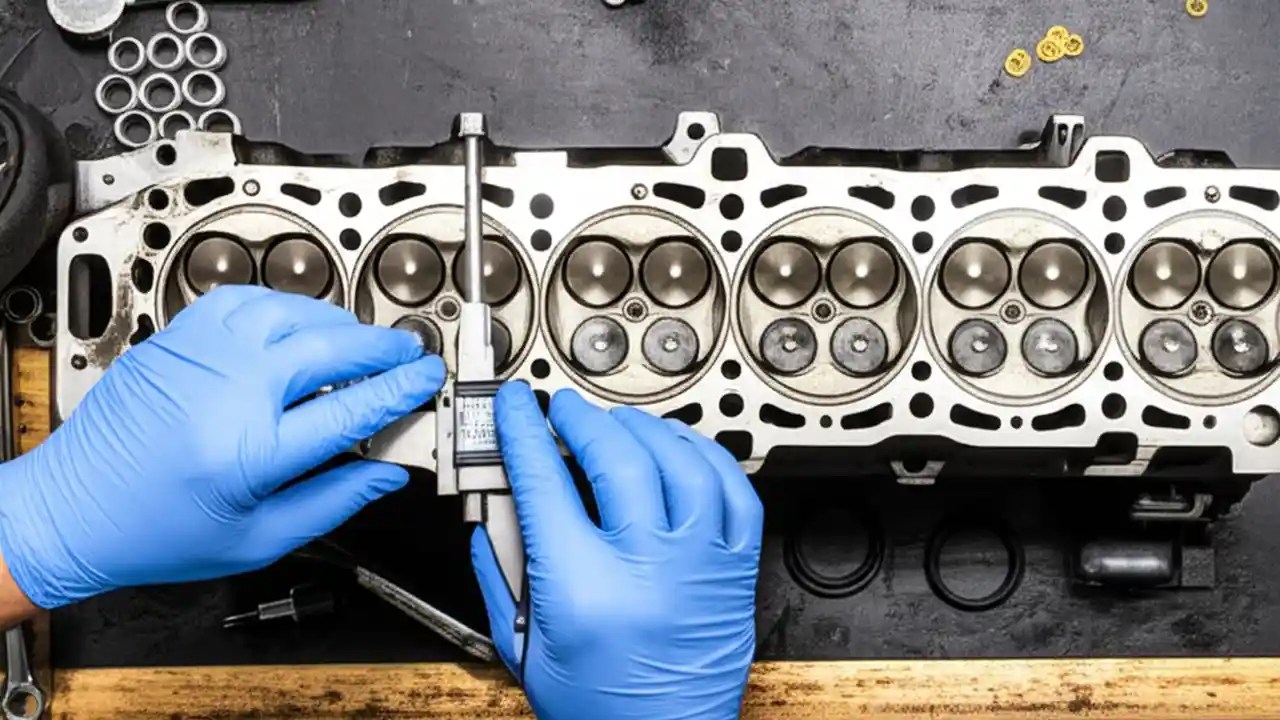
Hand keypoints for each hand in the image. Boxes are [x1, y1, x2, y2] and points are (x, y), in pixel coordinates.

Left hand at [0, 286, 444, 608]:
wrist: (73, 511)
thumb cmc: (157, 532)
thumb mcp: (259, 540)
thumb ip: (333, 502)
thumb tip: (386, 475)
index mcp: (252, 453)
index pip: (352, 409)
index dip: (400, 391)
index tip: (426, 381)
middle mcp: (227, 392)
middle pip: (330, 349)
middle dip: (382, 348)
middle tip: (406, 356)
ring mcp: (199, 357)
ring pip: (291, 311)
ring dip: (336, 322)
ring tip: (358, 342)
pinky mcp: (177, 340)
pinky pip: (243, 299)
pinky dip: (282, 305)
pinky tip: (297, 323)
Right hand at [472, 384, 762, 719]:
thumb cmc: (599, 711)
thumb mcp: (524, 649)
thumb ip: (499, 579)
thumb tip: (489, 520)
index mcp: (582, 589)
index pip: (544, 481)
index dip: (523, 430)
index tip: (516, 407)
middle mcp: (645, 569)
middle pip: (616, 457)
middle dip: (583, 419)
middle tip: (565, 410)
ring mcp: (698, 566)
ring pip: (681, 463)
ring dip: (645, 429)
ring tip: (620, 423)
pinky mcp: (734, 573)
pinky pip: (734, 492)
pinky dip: (708, 458)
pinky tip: (682, 448)